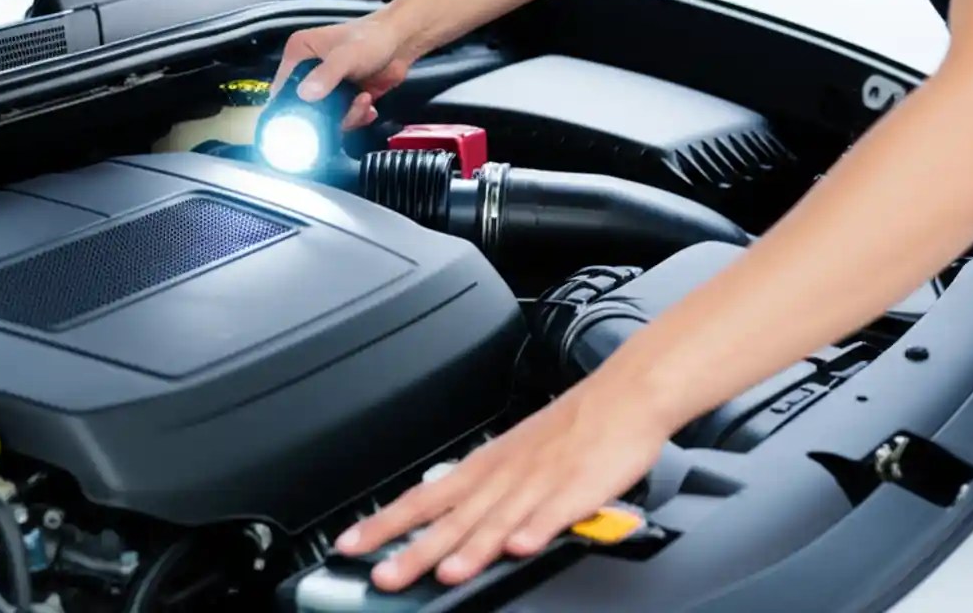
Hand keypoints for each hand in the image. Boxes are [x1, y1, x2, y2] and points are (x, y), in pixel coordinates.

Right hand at [271, 14, 416, 129]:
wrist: (402, 42)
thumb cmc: (373, 38)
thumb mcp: (347, 56)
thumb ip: (326, 74)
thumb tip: (305, 95)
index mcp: (298, 55)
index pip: (281, 89)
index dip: (290, 108)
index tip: (307, 121)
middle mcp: (308, 71)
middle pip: (303, 109)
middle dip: (326, 116)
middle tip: (346, 109)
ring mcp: (326, 87)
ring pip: (325, 118)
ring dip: (347, 116)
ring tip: (363, 100)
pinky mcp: (342, 98)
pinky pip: (342, 119)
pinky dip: (356, 117)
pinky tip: (368, 105)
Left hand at [333, 370, 673, 590]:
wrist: (623, 396)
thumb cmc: (569, 428)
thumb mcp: (511, 455)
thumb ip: (481, 494)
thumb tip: (447, 522)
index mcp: (483, 468)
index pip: (421, 499)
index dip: (384, 524)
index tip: (349, 546)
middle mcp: (504, 477)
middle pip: (452, 519)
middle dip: (415, 551)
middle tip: (383, 577)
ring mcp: (540, 484)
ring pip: (499, 521)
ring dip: (471, 549)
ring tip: (447, 573)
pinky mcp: (580, 489)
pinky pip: (555, 513)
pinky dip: (537, 530)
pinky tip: (522, 548)